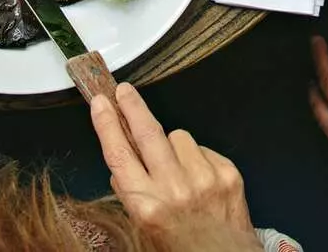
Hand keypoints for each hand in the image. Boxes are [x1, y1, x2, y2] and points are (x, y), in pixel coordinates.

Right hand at [90, 82, 262, 250]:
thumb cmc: (182, 248)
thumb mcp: (145, 228)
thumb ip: (133, 194)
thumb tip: (122, 165)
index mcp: (148, 206)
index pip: (120, 155)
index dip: (107, 125)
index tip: (101, 104)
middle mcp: (174, 189)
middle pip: (147, 133)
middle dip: (133, 107)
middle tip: (125, 91)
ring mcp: (203, 179)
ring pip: (179, 136)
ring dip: (174, 146)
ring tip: (179, 171)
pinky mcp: (227, 173)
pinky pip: (203, 148)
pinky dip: (198, 157)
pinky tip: (200, 178)